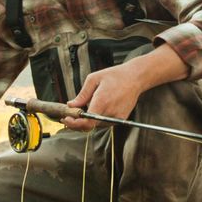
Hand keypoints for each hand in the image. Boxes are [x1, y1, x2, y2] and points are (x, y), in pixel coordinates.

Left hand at [61, 43, 190, 130]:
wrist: (135, 78)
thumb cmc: (115, 76)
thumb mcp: (94, 79)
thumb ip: (82, 95)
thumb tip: (71, 105)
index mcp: (101, 102)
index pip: (86, 122)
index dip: (74, 124)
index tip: (66, 119)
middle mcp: (109, 112)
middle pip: (89, 126)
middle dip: (77, 122)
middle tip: (69, 116)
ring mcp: (116, 117)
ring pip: (96, 125)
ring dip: (88, 120)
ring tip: (82, 111)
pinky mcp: (120, 119)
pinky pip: (104, 123)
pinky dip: (97, 119)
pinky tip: (95, 109)